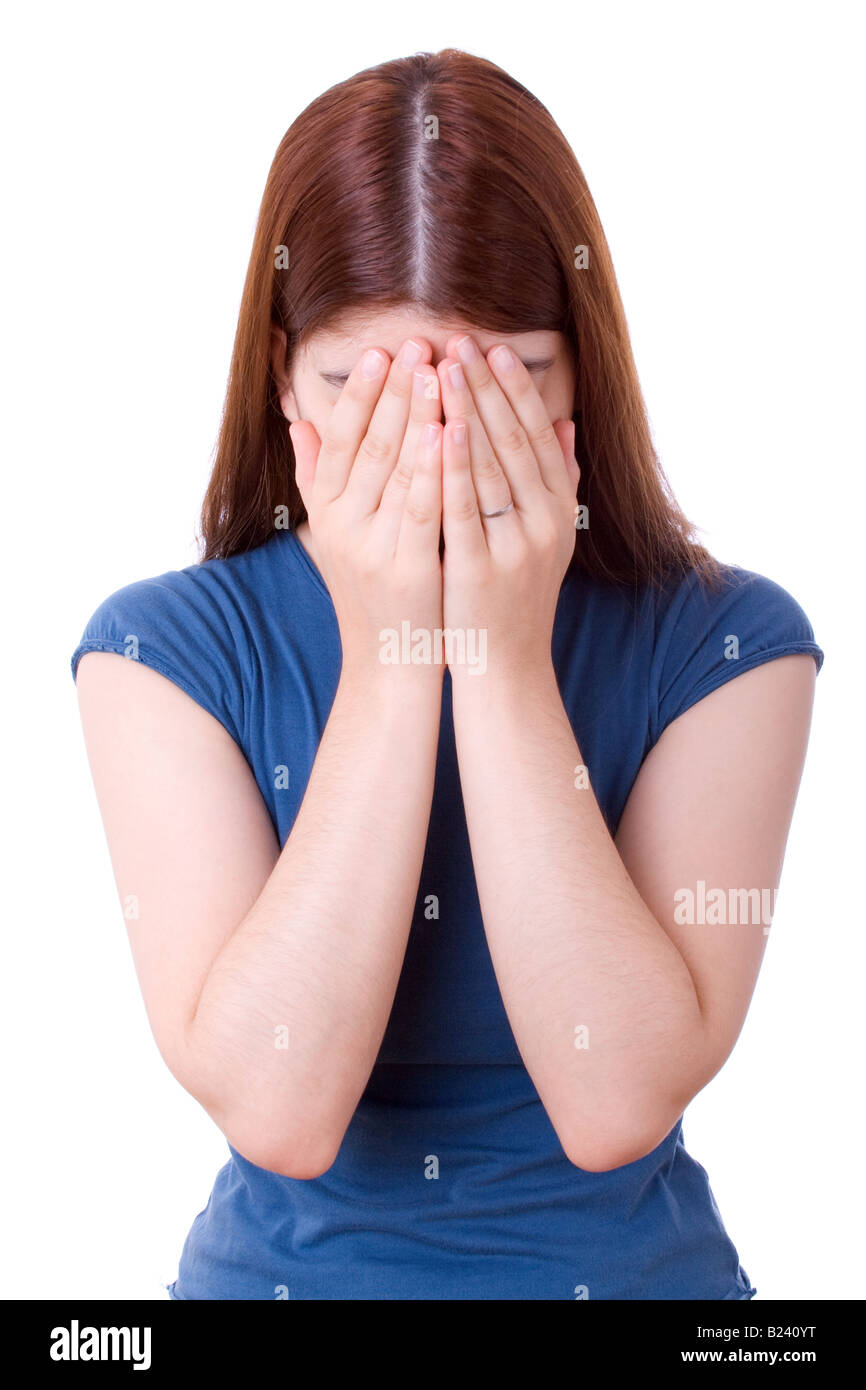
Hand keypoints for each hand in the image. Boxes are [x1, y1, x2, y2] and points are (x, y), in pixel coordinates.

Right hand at [289, 340, 443, 683]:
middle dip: (394, 390)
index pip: (341, 439)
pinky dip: (432, 468)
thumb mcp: (336, 533)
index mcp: (327, 511)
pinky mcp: (407, 569)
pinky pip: (421, 509)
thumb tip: (297, 421)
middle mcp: (342, 525)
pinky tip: (447, 432)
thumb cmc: (371, 593)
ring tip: (436, 370)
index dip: (362, 394)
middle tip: (417, 343)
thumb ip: (316, 477)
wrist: (390, 663)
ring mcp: (372, 547)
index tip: (381, 351)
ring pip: (395, 469)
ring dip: (416, 414)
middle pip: (369, 444)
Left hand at [435, 335, 579, 680]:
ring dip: (467, 412)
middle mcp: (544, 524)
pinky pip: (465, 510)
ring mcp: (515, 547)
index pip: (539, 437)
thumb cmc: (515, 597)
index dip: (516, 391)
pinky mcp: (480, 570)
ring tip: (443, 367)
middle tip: (459, 340)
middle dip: (485, 388)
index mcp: (559, 511)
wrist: (505, 668)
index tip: (493, 348)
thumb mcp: (547, 537)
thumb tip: (567, 421)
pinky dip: (454, 467)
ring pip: (491, 468)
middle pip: (515, 442)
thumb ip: (560, 480)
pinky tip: (439, 430)